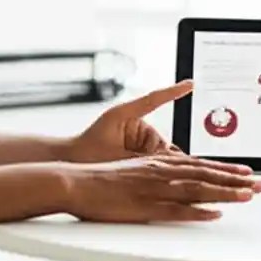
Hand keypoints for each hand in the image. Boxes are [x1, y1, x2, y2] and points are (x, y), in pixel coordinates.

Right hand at [62, 154, 260, 222]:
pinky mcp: (144, 207)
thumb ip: (156, 174)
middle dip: (236, 180)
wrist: (75, 181)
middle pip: (206, 175)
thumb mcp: (134, 169)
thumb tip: (175, 180)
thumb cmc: (102, 179)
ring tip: (248, 195)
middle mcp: (161, 172)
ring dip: (225, 193)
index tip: (248, 172)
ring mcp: (154, 190)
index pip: (201, 166)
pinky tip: (214, 214)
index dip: (226, 169)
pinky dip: (197, 212)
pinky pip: (175, 211)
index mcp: (159, 163)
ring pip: (197, 190)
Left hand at [73, 81, 193, 162]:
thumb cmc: (85, 153)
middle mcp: (133, 122)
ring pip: (158, 152)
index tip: (190, 84)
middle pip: (159, 141)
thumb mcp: (115, 156)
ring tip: (133, 170)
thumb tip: (166, 163)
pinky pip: (153, 156)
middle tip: (142, 168)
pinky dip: (153, 165)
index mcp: (125, 115)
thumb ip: (142, 159)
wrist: (70, 161)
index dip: (173, 92)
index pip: (154, 100)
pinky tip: (149, 175)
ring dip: (153, 164)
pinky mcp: (135, 146)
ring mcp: (135, 134)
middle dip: (156, 157)